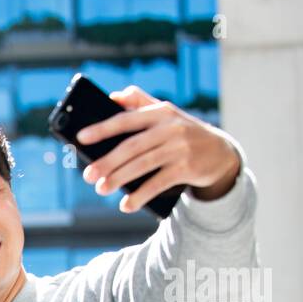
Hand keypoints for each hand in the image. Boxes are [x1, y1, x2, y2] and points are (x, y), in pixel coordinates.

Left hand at [76, 85, 241, 212]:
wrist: (221, 153)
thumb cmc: (185, 132)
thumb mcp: (167, 113)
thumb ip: (141, 102)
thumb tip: (113, 95)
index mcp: (161, 112)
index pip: (127, 119)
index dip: (103, 128)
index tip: (81, 138)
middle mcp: (171, 127)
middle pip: (132, 146)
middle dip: (108, 162)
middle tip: (88, 175)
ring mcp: (180, 148)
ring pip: (143, 164)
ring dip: (119, 179)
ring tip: (101, 189)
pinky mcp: (187, 168)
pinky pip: (158, 183)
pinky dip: (140, 195)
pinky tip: (126, 205)